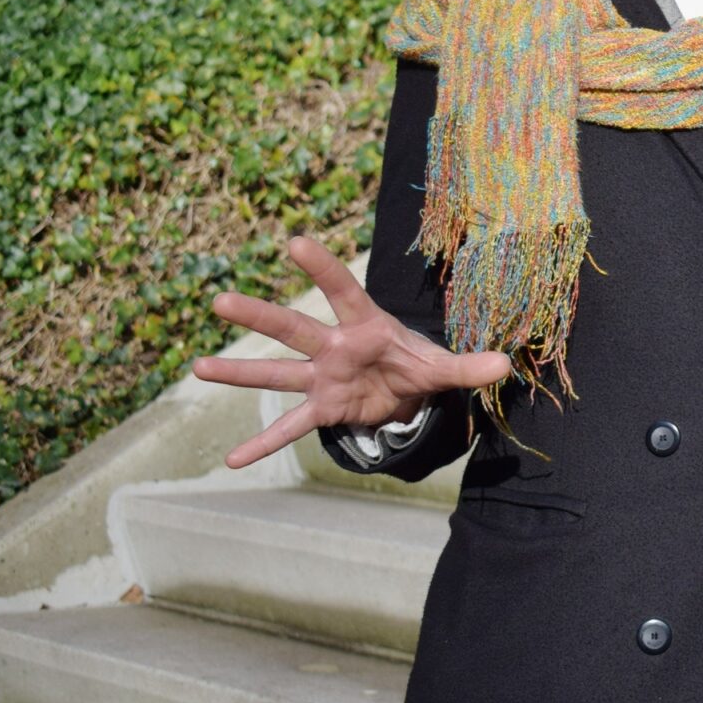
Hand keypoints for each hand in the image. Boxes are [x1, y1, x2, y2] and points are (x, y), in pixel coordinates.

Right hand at [192, 235, 510, 468]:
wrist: (406, 390)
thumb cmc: (417, 363)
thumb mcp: (444, 367)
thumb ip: (469, 366)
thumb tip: (505, 366)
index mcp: (367, 325)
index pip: (343, 290)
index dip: (322, 268)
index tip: (295, 242)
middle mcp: (335, 347)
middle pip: (294, 328)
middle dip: (261, 316)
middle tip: (222, 300)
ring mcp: (323, 377)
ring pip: (277, 372)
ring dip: (240, 371)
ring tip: (198, 366)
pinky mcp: (323, 408)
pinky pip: (290, 427)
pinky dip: (263, 444)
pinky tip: (230, 460)